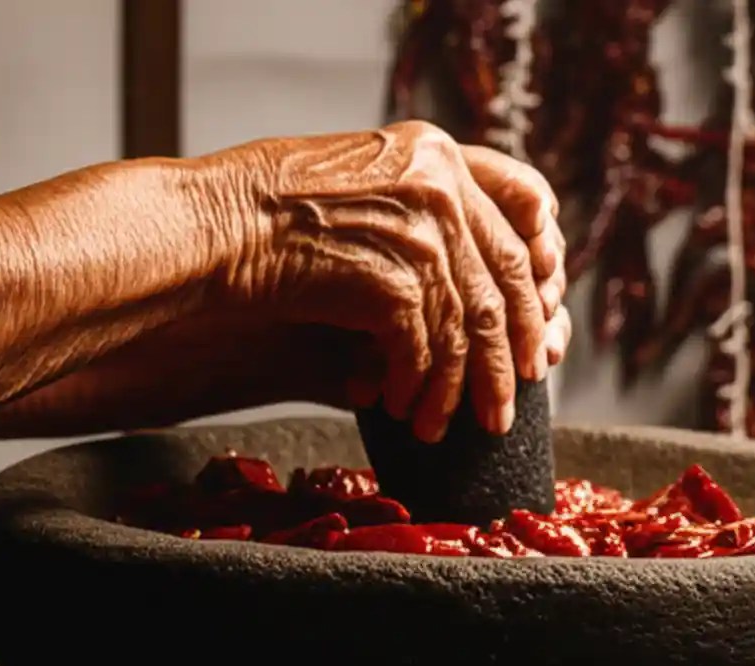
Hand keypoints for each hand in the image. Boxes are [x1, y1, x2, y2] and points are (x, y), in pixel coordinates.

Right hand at [194, 120, 569, 442]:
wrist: (210, 228)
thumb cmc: (265, 213)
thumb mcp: (358, 187)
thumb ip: (416, 218)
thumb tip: (462, 287)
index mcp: (435, 151)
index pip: (517, 212)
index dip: (536, 273)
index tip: (543, 315)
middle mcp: (440, 182)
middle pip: (506, 279)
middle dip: (512, 347)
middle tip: (514, 392)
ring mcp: (422, 229)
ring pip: (471, 326)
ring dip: (462, 387)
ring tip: (449, 425)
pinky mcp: (394, 280)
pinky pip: (426, 351)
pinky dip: (416, 388)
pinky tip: (400, 409)